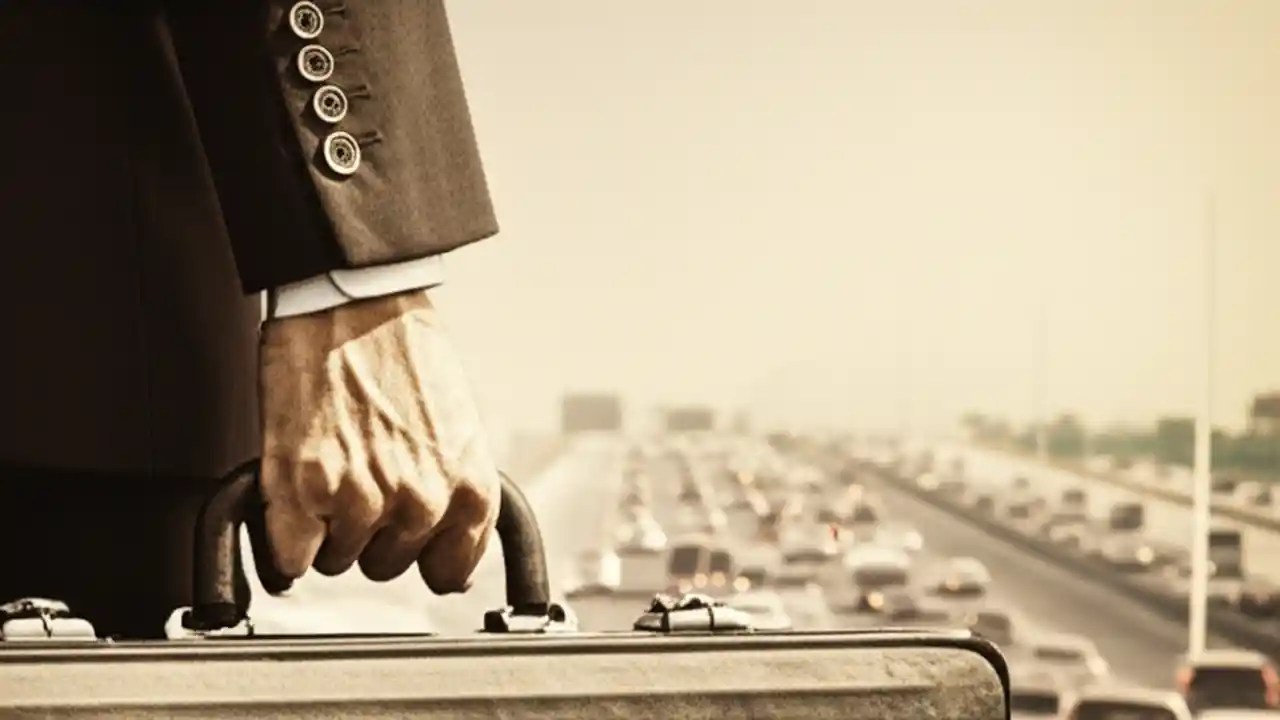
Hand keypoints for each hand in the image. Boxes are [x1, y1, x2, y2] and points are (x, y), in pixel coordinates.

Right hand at [257, 290, 499, 592]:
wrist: (354, 305)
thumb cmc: (406, 355)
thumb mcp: (460, 430)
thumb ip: (456, 494)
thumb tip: (451, 560)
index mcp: (470, 491)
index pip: (449, 575)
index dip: (421, 553)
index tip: (405, 535)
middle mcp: (422, 504)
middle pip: (386, 568)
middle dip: (371, 530)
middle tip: (363, 471)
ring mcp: (362, 502)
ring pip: (337, 562)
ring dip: (327, 526)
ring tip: (333, 463)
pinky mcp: (304, 492)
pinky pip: (289, 559)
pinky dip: (284, 536)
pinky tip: (295, 493)